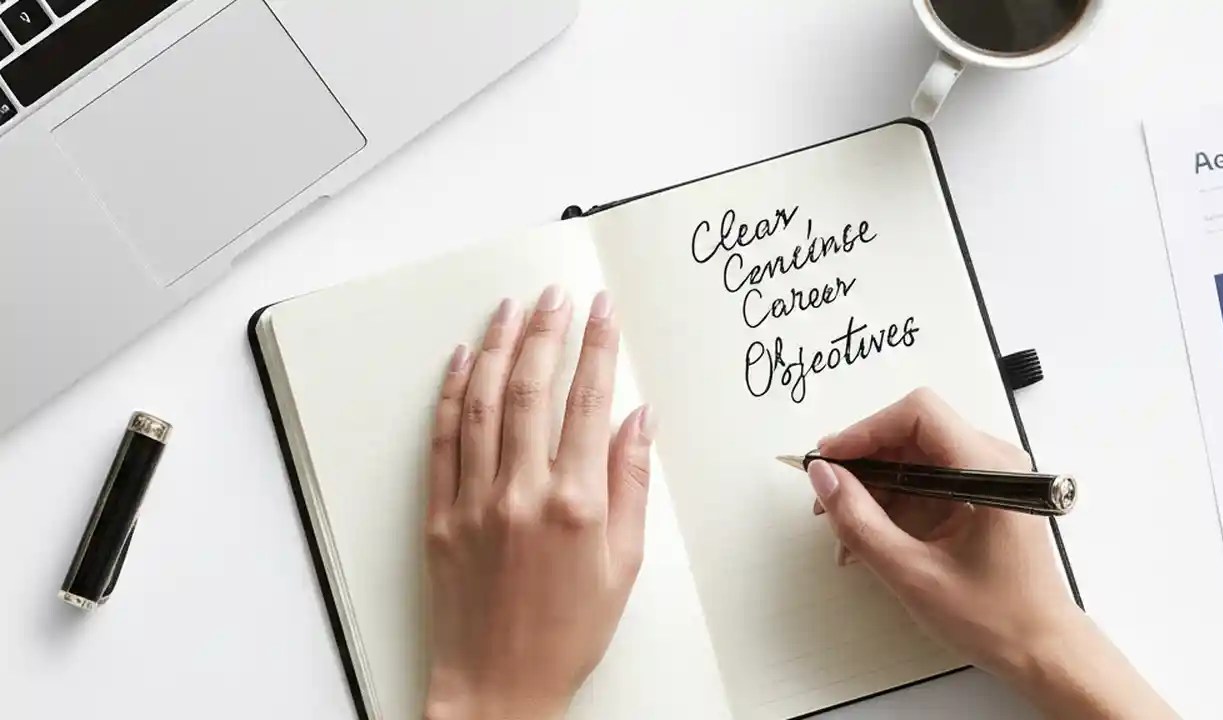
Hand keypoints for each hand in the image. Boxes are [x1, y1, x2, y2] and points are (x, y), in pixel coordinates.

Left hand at [423, 286, 653, 719]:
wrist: (497, 685)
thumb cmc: (566, 634)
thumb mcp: (623, 563)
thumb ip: (631, 483)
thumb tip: (638, 420)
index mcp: (576, 504)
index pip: (587, 401)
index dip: (597, 346)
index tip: (600, 310)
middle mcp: (521, 492)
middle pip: (532, 387)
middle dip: (546, 330)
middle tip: (555, 295)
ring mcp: (474, 500)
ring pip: (483, 401)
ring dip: (496, 347)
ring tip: (510, 309)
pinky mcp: (440, 513)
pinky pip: (443, 438)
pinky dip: (451, 393)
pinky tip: (461, 361)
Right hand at [809, 388, 1176, 718]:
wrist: (1042, 651)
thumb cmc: (992, 618)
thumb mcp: (912, 573)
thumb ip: (860, 521)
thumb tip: (822, 475)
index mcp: (990, 470)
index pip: (919, 415)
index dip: (866, 430)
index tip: (829, 461)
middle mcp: (995, 461)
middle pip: (914, 432)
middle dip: (865, 461)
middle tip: (828, 497)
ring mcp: (991, 476)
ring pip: (916, 456)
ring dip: (876, 486)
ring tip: (844, 528)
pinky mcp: (984, 494)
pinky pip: (929, 479)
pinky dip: (895, 501)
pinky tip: (871, 535)